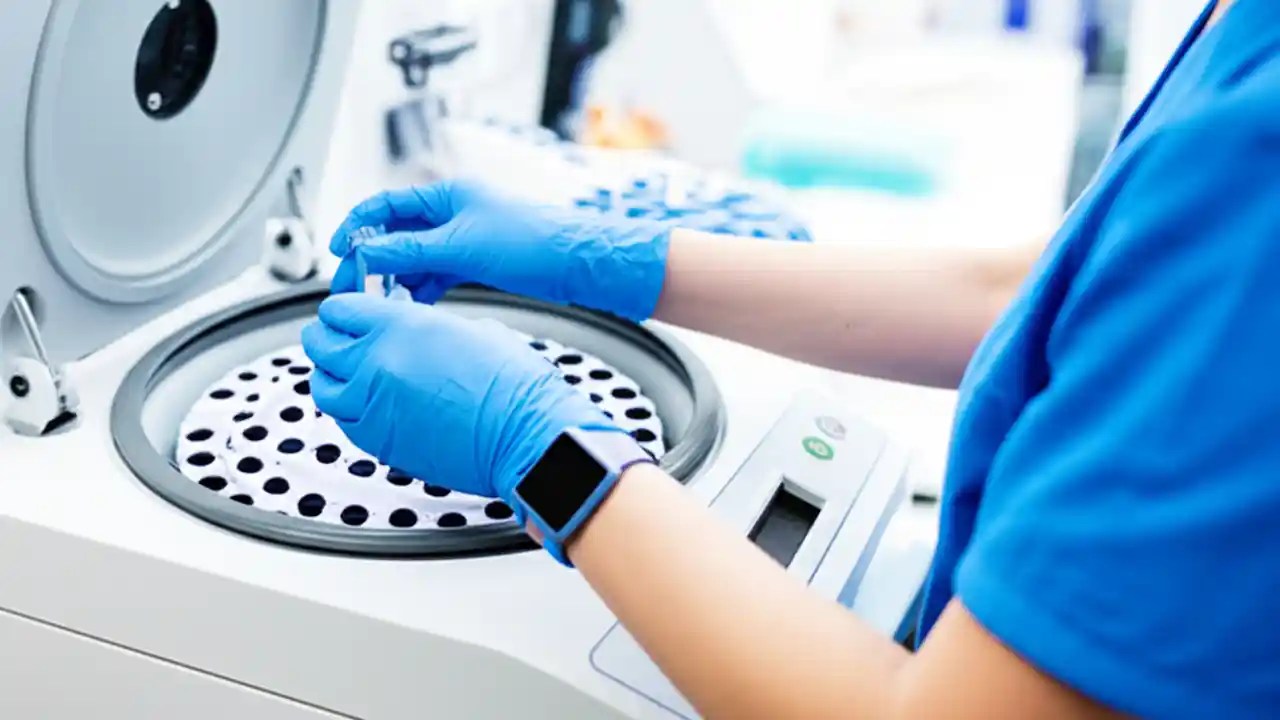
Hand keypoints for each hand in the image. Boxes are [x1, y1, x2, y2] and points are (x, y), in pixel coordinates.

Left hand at [300, 294, 624, 509]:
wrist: (526, 437)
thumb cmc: (515, 387)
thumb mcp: (472, 330)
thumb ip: (428, 327)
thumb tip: (413, 329)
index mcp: (401, 326)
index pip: (341, 307)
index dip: (344, 307)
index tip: (349, 311)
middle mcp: (377, 363)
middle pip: (320, 342)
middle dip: (328, 336)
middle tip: (338, 336)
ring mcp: (373, 406)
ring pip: (322, 385)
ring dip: (330, 374)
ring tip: (343, 372)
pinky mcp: (379, 442)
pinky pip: (343, 420)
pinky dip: (346, 409)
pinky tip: (363, 403)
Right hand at [328, 180, 672, 321]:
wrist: (578, 264)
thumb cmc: (533, 242)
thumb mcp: (462, 247)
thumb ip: (411, 250)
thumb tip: (367, 254)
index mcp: (447, 194)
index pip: (386, 205)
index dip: (357, 227)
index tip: (338, 252)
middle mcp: (452, 213)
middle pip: (396, 234)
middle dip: (372, 260)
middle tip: (354, 288)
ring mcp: (463, 239)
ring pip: (414, 258)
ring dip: (395, 279)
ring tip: (380, 303)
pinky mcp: (475, 263)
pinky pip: (435, 275)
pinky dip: (420, 290)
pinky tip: (411, 307)